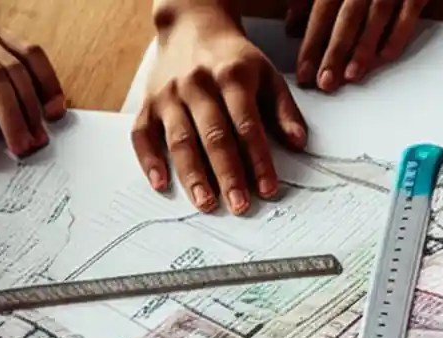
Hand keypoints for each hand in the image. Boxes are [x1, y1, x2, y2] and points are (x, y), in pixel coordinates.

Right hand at [134, 6, 306, 213]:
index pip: (247, 125)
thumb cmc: (233, 60)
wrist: (192, 27)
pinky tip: (161, 184)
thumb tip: (298, 142)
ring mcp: (169, 95)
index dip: (259, 159)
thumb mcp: (267, 74)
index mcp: (232, 77)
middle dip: (227, 175)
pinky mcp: (148, 104)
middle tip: (238, 205)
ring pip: (180, 139)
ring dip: (192, 175)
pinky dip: (149, 161)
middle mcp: (197, 85)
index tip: (268, 189)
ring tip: (205, 203)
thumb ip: (284, 110)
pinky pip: (143, 135)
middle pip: (214, 136)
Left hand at [286, 0, 427, 90]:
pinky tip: (386, 56)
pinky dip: (398, 32)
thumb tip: (292, 26)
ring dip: (363, 47)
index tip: (304, 73)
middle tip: (325, 82)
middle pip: (347, 17)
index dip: (311, 43)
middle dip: (334, 51)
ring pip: (376, 14)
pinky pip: (410, 9)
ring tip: (351, 75)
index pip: (321, 11)